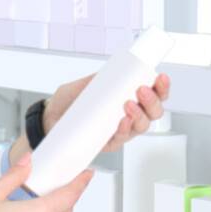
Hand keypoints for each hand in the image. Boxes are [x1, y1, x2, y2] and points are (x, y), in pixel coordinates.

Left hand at [43, 72, 170, 152]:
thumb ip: (101, 77)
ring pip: (142, 127)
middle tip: (141, 90)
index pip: (154, 94)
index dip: (161, 87)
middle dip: (152, 101)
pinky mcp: (108, 143)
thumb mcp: (86, 83)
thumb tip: (117, 68)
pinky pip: (122, 139)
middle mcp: (129, 115)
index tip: (160, 77)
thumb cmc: (69, 101)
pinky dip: (124, 130)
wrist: (49, 117)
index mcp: (128, 98)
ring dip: (139, 115)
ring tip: (128, 104)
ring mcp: (120, 130)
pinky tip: (121, 121)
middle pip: (154, 112)